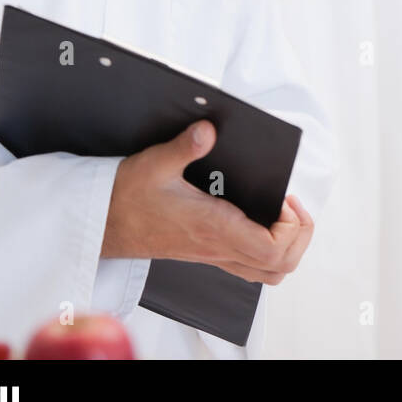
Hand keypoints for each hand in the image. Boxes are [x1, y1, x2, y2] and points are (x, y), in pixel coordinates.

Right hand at [101, 120, 314, 284]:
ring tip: (281, 214)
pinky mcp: (207, 254)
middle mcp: (218, 247)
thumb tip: (208, 130)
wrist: (102, 224)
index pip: (272, 249)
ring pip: (268, 272)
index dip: (293, 228)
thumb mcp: (155, 163)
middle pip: (280, 266)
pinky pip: (251, 265)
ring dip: (286, 246)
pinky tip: (260, 220)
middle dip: (299, 236)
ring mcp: (214, 254)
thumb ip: (184, 146)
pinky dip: (268, 249)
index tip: (286, 199)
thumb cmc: (126, 196)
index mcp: (214, 228)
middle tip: (290, 206)